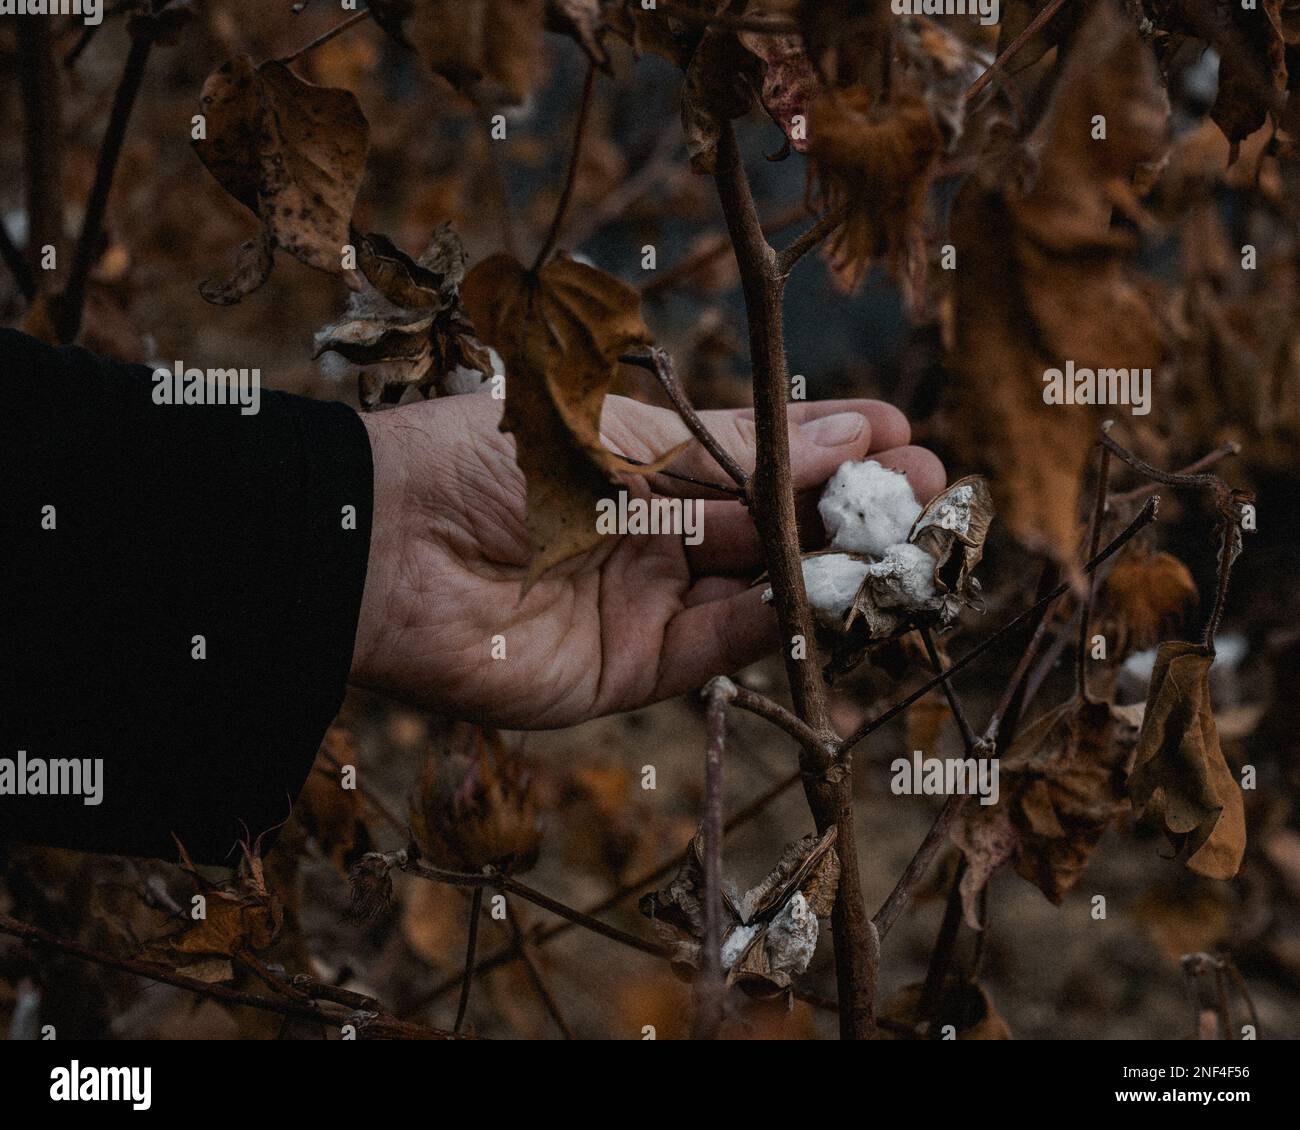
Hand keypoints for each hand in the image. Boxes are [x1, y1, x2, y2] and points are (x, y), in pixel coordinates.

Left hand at [349, 390, 944, 728]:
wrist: (389, 548)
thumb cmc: (490, 461)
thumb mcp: (621, 438)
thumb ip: (732, 451)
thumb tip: (846, 430)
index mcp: (644, 462)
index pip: (758, 454)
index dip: (829, 446)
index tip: (902, 434)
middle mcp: (654, 533)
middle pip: (773, 525)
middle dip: (852, 510)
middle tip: (933, 492)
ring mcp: (647, 602)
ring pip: (760, 590)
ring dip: (833, 570)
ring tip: (906, 544)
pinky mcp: (633, 669)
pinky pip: (724, 647)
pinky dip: (780, 623)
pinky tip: (836, 593)